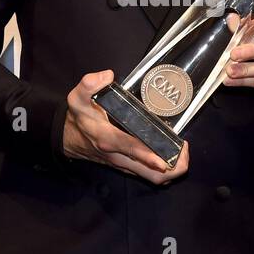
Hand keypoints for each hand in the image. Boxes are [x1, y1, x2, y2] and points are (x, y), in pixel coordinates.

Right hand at [61, 70, 189, 184]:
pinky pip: (149, 174)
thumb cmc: (79, 118)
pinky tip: (172, 153)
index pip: (130, 149)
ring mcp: (124, 164)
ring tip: (182, 151)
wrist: (69, 138)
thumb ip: (89, 84)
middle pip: (149, 174)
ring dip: (171, 170)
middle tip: (184, 151)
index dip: (147, 156)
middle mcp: (118, 156)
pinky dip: (163, 168)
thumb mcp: (77, 98)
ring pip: (151, 177)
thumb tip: (107, 76)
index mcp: (107, 139)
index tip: (164, 160)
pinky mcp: (127, 166)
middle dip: (172, 169)